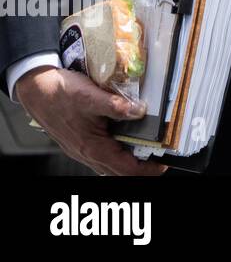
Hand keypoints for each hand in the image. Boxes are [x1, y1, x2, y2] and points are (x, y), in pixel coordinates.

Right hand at [14, 66, 166, 175]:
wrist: (36, 90)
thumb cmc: (60, 94)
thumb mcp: (90, 96)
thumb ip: (117, 106)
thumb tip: (140, 112)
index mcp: (92, 147)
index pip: (125, 169)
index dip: (147, 169)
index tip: (163, 164)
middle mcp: (87, 153)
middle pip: (119, 171)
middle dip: (141, 168)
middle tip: (159, 157)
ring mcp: (82, 150)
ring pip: (110, 164)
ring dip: (129, 161)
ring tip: (147, 150)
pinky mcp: (80, 142)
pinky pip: (102, 156)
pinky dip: (117, 153)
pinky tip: (125, 140)